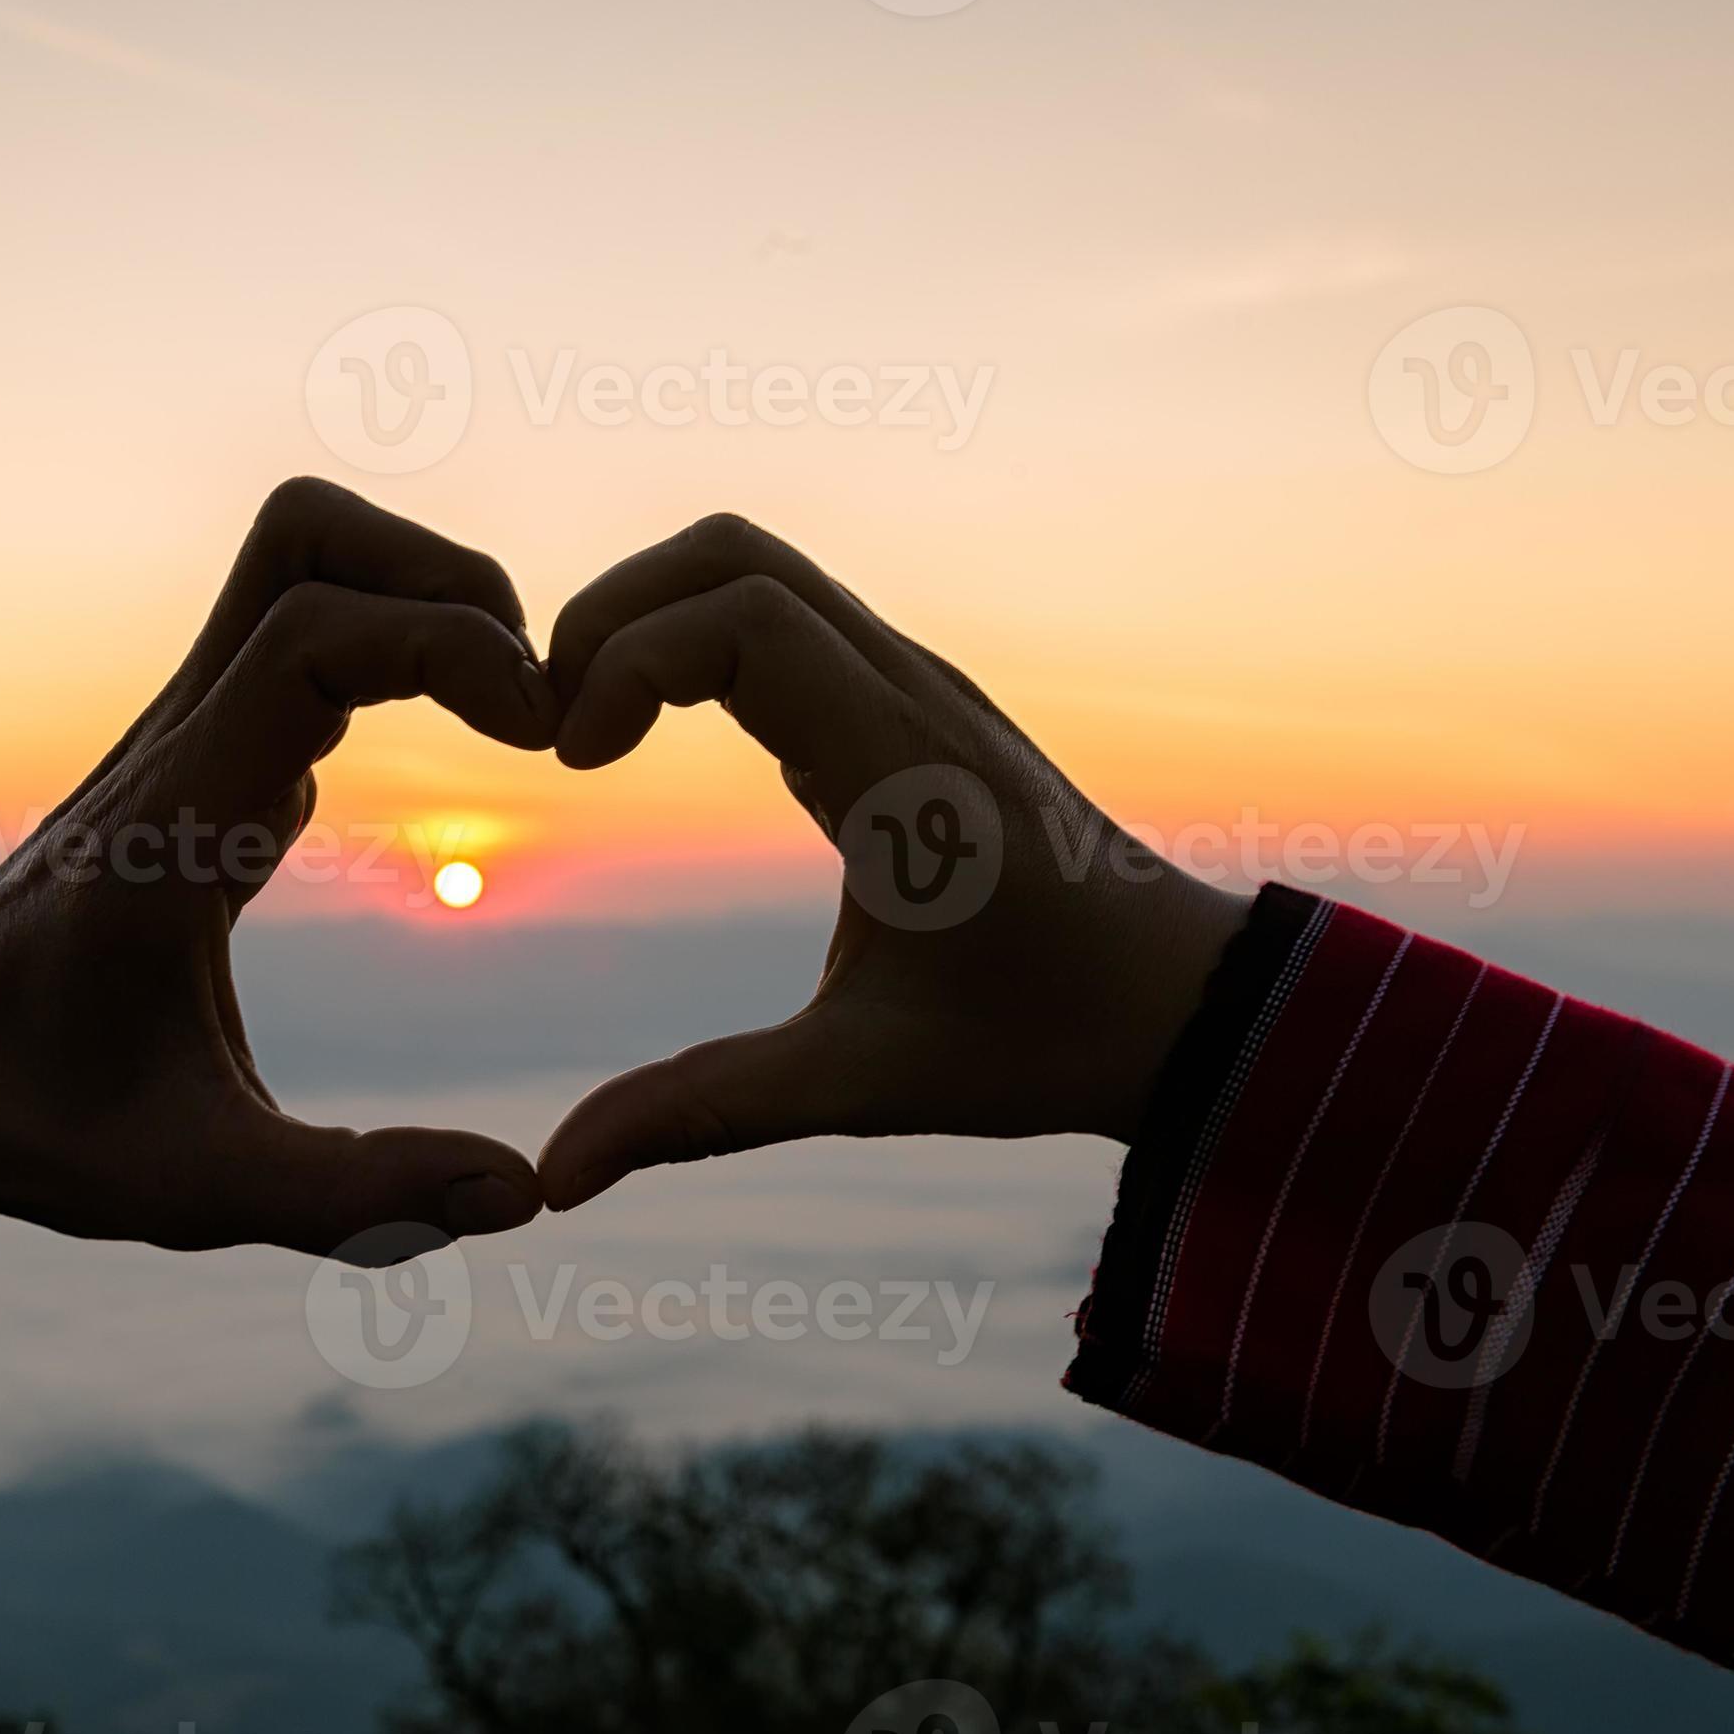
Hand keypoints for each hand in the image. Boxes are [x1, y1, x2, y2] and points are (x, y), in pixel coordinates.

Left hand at [0, 478, 557, 1254]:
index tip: (540, 737)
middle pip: (305, 537)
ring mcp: (181, 737)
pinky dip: (392, 648)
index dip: (447, 643)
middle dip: (443, 579)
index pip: (312, 634)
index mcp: (176, 823)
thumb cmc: (38, 1126)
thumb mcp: (196, 1186)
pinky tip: (453, 756)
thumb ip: (356, 1200)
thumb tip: (518, 1199)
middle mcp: (175, 746)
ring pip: (297, 562)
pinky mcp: (195, 756)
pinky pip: (298, 635)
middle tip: (530, 702)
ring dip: (419, 596)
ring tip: (507, 712)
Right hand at [537, 514, 1251, 1210]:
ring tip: (591, 729)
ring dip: (654, 619)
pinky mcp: (910, 700)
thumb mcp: (857, 1083)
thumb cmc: (1038, 1042)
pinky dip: (700, 641)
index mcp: (903, 766)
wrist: (1181, 1004)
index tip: (575, 761)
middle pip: (732, 552)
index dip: (628, 660)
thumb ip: (700, 1114)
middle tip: (556, 724)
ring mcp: (917, 684)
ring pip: (759, 567)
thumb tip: (553, 1180)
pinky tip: (657, 737)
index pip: (741, 617)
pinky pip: (787, 615)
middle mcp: (911, 695)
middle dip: (615, 611)